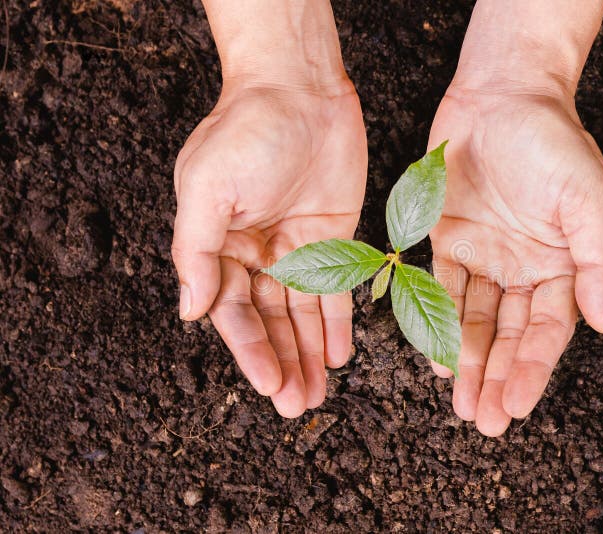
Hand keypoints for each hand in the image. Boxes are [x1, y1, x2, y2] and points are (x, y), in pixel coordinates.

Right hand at [171, 79, 366, 416]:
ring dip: (309, 353)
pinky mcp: (336, 238)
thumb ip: (195, 252)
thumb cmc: (246, 131)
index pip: (232, 312)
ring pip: (303, 313)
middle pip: (269, 321)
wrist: (300, 88)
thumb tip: (189, 313)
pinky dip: (337, 323)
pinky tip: (340, 355)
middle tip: (296, 406)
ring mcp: (297, 249)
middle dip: (282, 363)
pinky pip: (337, 289)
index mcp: (217, 245)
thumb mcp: (207, 189)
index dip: (250, 350)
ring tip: (317, 394)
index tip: (269, 386)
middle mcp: (255, 253)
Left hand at [428, 86, 602, 435]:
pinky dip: (435, 321)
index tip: (518, 404)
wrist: (502, 94)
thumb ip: (599, 262)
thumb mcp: (588, 199)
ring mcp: (483, 257)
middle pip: (508, 335)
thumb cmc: (554, 142)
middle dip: (497, 378)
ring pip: (472, 321)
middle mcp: (522, 269)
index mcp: (563, 265)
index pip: (547, 329)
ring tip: (461, 403)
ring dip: (466, 362)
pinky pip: (439, 289)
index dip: (533, 368)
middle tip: (486, 422)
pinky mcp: (445, 240)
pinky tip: (436, 358)